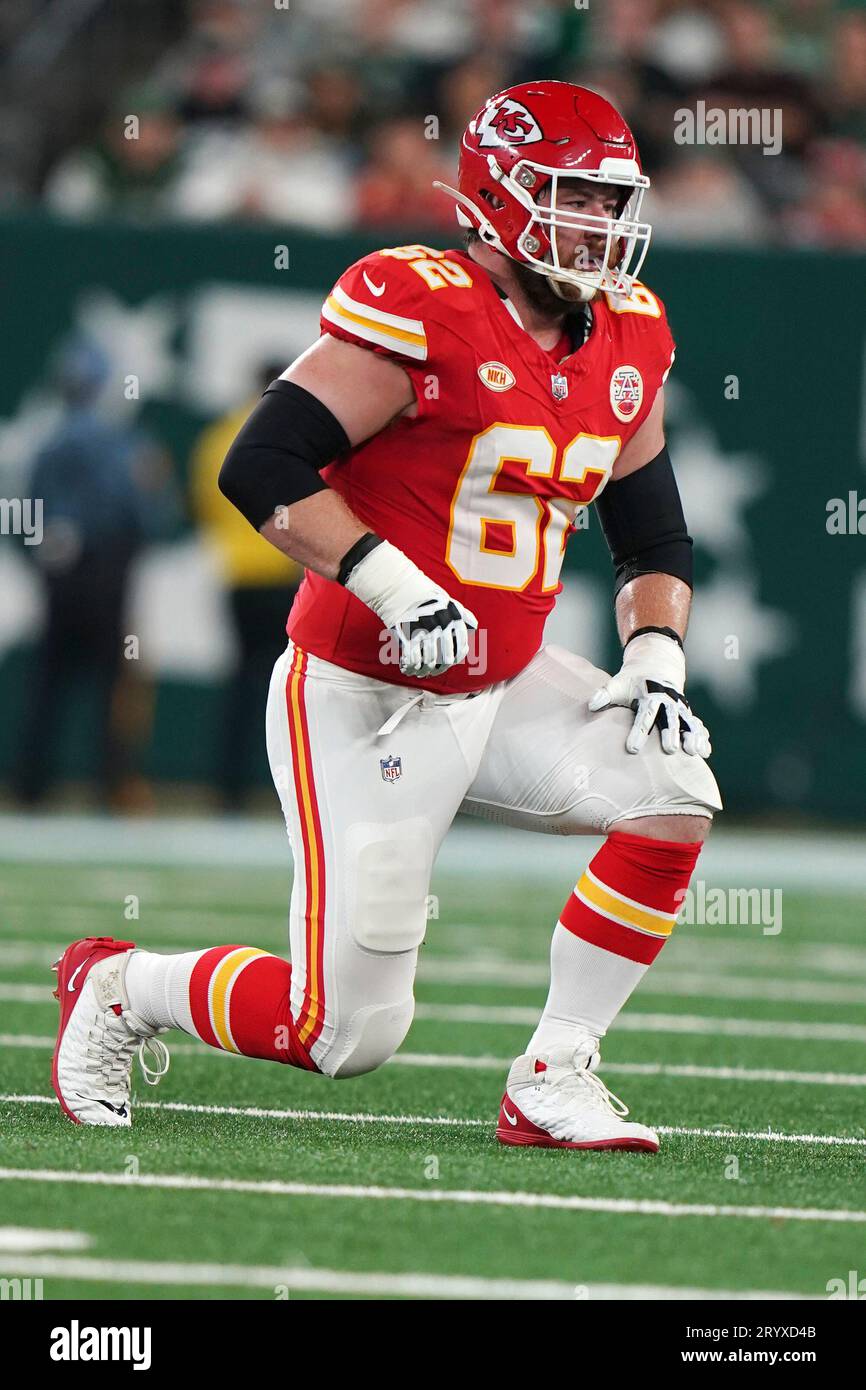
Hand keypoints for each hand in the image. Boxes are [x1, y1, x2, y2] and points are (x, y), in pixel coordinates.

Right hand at [390, 594, 477, 677]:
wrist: (399, 590)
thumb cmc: (424, 597)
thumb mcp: (447, 602)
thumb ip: (462, 613)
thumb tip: (474, 626)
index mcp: (453, 618)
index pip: (461, 648)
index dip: (456, 658)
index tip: (449, 662)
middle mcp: (442, 626)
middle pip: (446, 659)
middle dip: (440, 669)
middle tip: (434, 671)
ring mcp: (425, 631)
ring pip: (429, 662)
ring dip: (424, 670)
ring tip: (420, 672)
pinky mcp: (409, 636)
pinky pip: (413, 660)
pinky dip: (411, 668)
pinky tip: (408, 669)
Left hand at [588, 631, 710, 756]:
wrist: (657, 662)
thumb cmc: (633, 679)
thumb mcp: (618, 683)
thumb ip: (605, 694)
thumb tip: (591, 705)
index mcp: (649, 695)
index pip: (644, 715)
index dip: (638, 732)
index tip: (632, 748)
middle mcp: (667, 700)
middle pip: (670, 719)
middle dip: (671, 734)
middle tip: (670, 750)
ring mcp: (679, 706)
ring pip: (688, 722)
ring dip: (692, 736)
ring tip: (695, 752)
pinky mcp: (686, 711)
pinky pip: (696, 724)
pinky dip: (702, 736)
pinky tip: (706, 752)